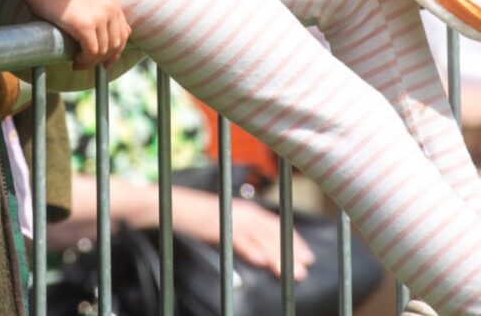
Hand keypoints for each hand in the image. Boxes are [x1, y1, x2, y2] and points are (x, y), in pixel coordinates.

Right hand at [29, 0, 130, 69]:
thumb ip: (102, 13)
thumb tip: (107, 37)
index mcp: (113, 3)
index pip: (124, 33)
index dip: (116, 51)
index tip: (106, 61)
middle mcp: (110, 9)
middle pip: (115, 44)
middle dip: (103, 58)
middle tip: (88, 63)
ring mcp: (99, 17)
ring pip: (103, 50)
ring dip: (91, 62)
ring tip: (79, 62)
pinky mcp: (85, 25)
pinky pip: (91, 51)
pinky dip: (84, 60)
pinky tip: (75, 60)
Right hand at [169, 187, 311, 279]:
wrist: (173, 206)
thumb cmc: (199, 221)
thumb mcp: (227, 229)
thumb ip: (246, 241)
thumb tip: (263, 258)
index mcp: (248, 210)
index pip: (276, 226)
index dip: (293, 241)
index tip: (308, 258)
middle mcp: (244, 211)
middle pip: (272, 233)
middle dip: (290, 253)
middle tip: (303, 273)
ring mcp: (231, 217)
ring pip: (260, 237)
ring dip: (277, 256)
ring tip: (290, 273)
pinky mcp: (217, 225)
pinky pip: (237, 238)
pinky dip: (250, 249)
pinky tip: (262, 262)